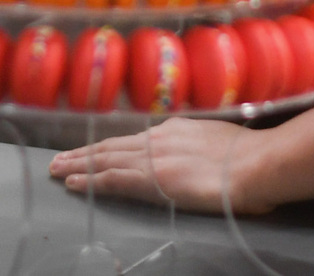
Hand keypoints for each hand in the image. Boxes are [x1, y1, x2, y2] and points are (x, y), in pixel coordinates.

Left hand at [48, 118, 276, 215]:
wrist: (257, 163)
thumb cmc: (250, 156)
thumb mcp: (216, 139)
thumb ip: (197, 144)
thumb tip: (193, 152)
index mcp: (173, 130)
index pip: (131, 140)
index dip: (107, 146)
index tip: (90, 150)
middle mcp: (157, 139)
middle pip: (111, 146)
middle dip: (83, 153)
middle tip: (58, 159)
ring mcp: (152, 158)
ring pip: (104, 160)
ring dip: (78, 165)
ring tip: (56, 170)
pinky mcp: (152, 178)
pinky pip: (113, 179)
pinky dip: (90, 180)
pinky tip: (74, 183)